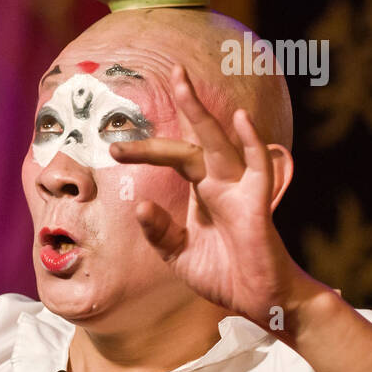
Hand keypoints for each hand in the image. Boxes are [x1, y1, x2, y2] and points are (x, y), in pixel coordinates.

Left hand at [108, 63, 307, 328]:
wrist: (258, 301)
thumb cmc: (223, 274)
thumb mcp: (178, 254)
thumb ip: (159, 231)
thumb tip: (139, 206)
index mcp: (204, 191)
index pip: (174, 158)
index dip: (146, 149)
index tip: (112, 148)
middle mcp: (222, 183)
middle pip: (198, 137)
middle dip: (186, 104)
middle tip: (172, 70)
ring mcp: (241, 190)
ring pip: (221, 142)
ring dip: (202, 113)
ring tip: (184, 84)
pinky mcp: (257, 204)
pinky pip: (257, 167)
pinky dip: (250, 142)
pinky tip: (239, 118)